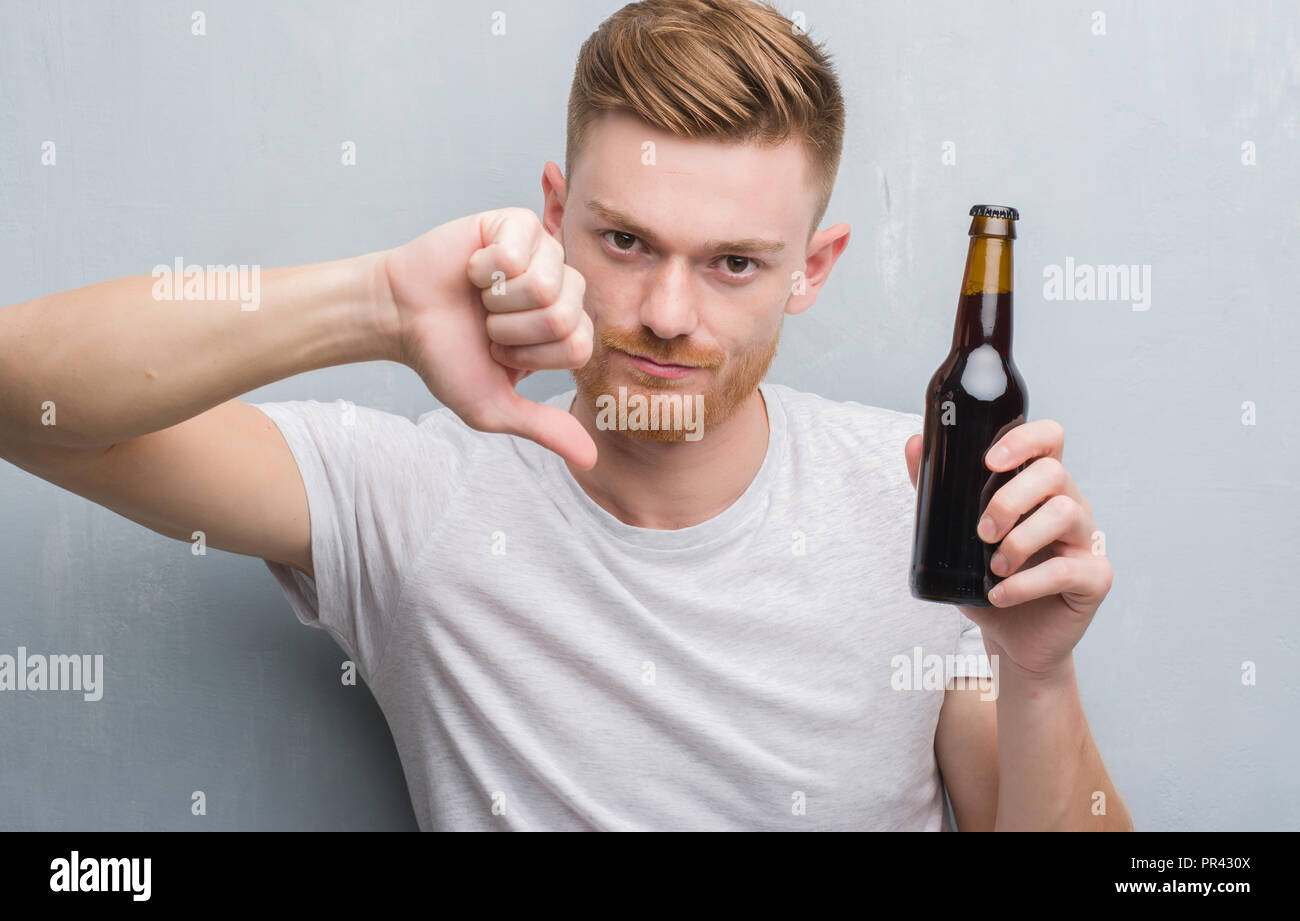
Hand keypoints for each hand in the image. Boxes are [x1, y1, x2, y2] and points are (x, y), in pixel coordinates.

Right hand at [383, 207, 596, 468]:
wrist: (398, 315)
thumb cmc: (445, 356)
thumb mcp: (493, 404)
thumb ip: (543, 428)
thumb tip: (590, 461)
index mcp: (566, 330)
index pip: (578, 346)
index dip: (531, 356)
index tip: (499, 351)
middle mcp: (562, 289)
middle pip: (565, 315)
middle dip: (513, 329)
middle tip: (487, 322)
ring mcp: (544, 253)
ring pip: (545, 283)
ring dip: (499, 299)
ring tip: (480, 296)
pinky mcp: (517, 224)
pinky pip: (521, 248)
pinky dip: (486, 266)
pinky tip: (474, 269)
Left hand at [904, 420, 1112, 679]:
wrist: (1009, 637)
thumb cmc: (987, 578)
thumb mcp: (954, 532)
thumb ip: (935, 490)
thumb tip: (915, 444)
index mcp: (1040, 486)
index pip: (1049, 438)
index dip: (1025, 439)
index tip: (989, 462)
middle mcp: (1070, 504)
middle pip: (1054, 474)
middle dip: (1009, 500)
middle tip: (982, 531)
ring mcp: (1086, 539)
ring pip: (1065, 513)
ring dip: (1020, 540)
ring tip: (994, 566)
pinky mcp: (1094, 577)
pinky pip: (1068, 570)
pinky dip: (1026, 584)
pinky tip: (1000, 594)